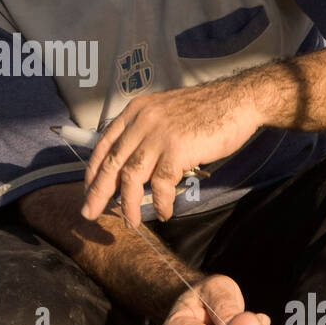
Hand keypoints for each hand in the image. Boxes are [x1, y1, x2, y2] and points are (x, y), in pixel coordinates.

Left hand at [82, 80, 261, 224]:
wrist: (237, 102)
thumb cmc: (207, 110)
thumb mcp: (166, 112)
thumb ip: (146, 130)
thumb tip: (132, 161)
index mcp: (136, 111)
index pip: (105, 142)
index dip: (94, 168)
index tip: (88, 187)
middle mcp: (142, 121)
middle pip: (112, 163)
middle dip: (98, 192)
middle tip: (89, 212)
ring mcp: (158, 135)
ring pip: (131, 177)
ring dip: (128, 204)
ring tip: (131, 222)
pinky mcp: (176, 149)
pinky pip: (161, 185)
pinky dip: (160, 203)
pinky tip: (164, 213)